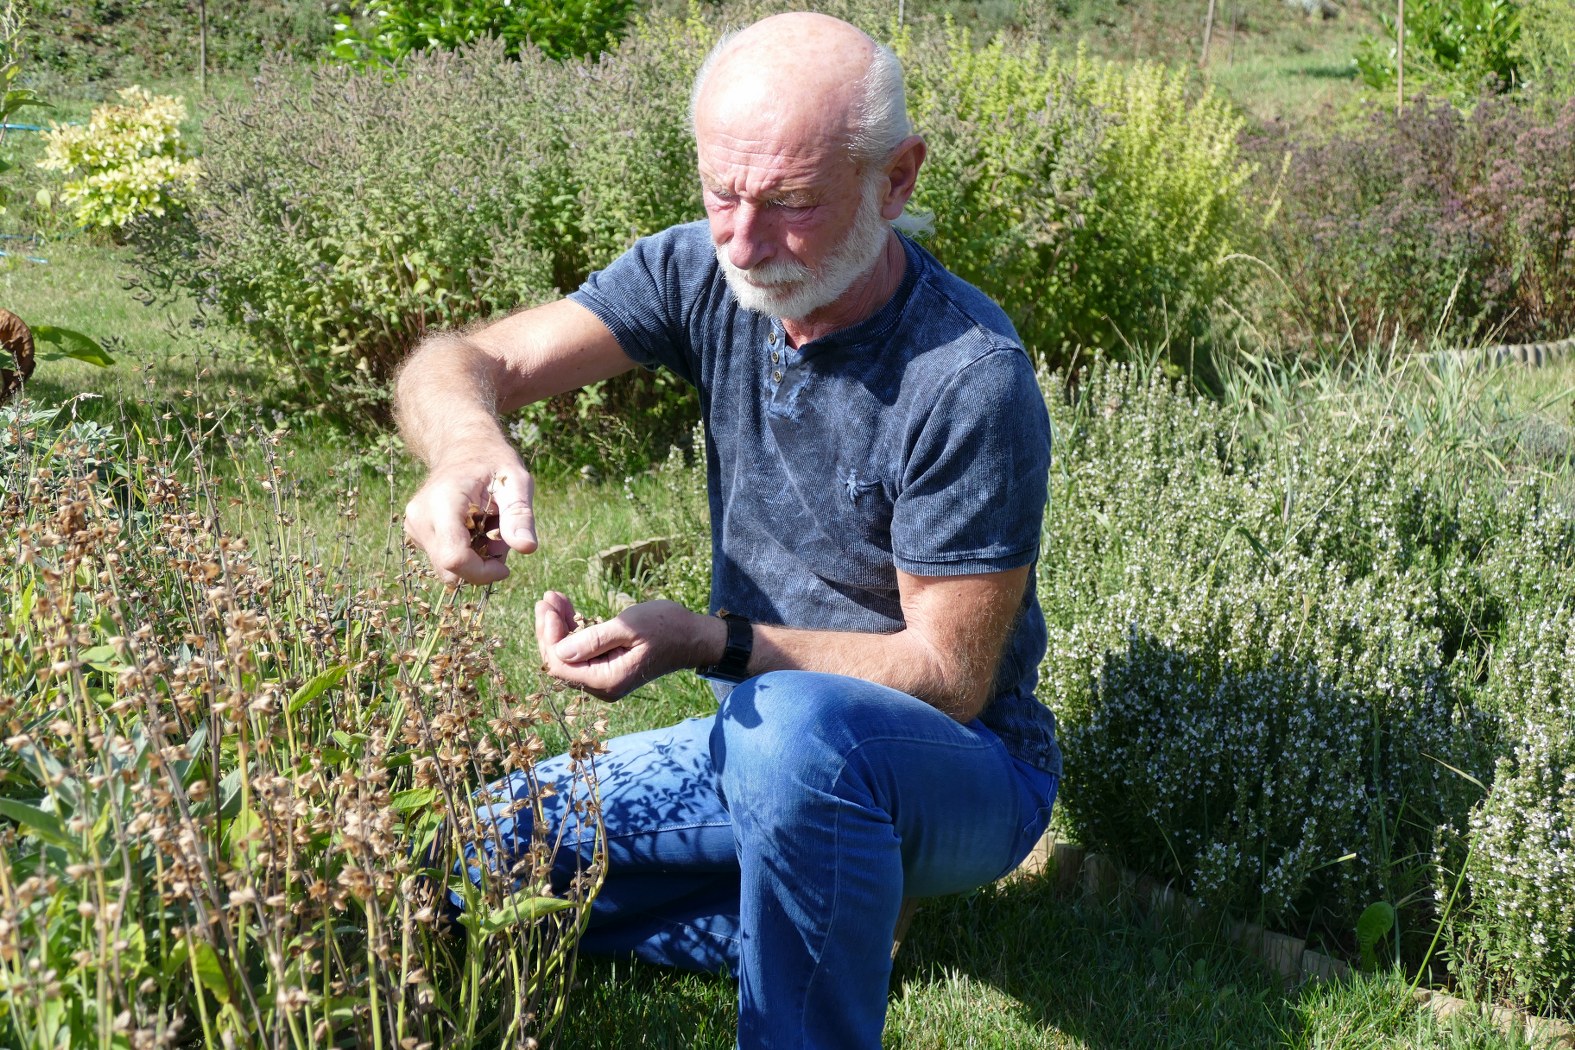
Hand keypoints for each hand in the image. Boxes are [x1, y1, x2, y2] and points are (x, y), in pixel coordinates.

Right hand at [404, 451, 537, 585]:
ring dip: (474, 559)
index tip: (505, 566)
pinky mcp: (416, 533)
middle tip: (500, 539)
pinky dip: (465, 553)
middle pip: (449, 569)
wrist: (464, 448)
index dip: (482, 572)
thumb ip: (520, 515)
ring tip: (488, 528)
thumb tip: (527, 548)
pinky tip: (475, 529)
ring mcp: (415, 526)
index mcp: (443, 502)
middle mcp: (421, 517)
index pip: (454, 558)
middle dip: (481, 566)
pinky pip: (443, 559)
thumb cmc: (494, 462)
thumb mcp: (517, 482)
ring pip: (447, 568)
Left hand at [535, 591, 721, 700]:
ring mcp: (605, 679)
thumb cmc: (666, 627)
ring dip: (559, 627)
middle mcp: (603, 686)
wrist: (693, 637)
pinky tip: (567, 609)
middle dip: (549, 629)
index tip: (547, 606)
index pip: (561, 664)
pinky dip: (572, 631)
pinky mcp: (607, 668)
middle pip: (560, 662)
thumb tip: (559, 650)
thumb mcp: (630, 627)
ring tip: (553, 598)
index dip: (549, 636)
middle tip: (545, 599)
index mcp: (608, 680)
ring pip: (568, 656)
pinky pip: (581, 653)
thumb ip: (594, 640)